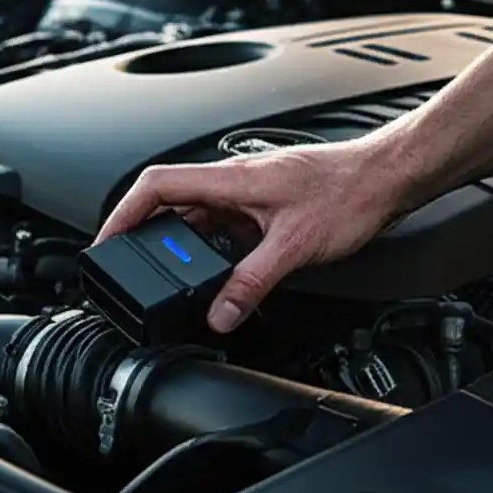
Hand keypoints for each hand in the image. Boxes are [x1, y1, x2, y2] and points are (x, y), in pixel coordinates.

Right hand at [95, 137, 414, 332]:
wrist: (386, 178)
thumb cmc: (348, 193)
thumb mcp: (294, 246)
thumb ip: (252, 283)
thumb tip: (220, 314)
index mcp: (230, 179)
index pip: (156, 185)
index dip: (122, 213)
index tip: (105, 242)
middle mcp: (233, 182)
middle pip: (169, 203)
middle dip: (143, 237)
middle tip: (129, 271)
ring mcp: (247, 194)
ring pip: (196, 218)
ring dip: (179, 247)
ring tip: (166, 280)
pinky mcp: (263, 207)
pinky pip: (221, 228)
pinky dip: (209, 252)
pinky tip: (216, 275)